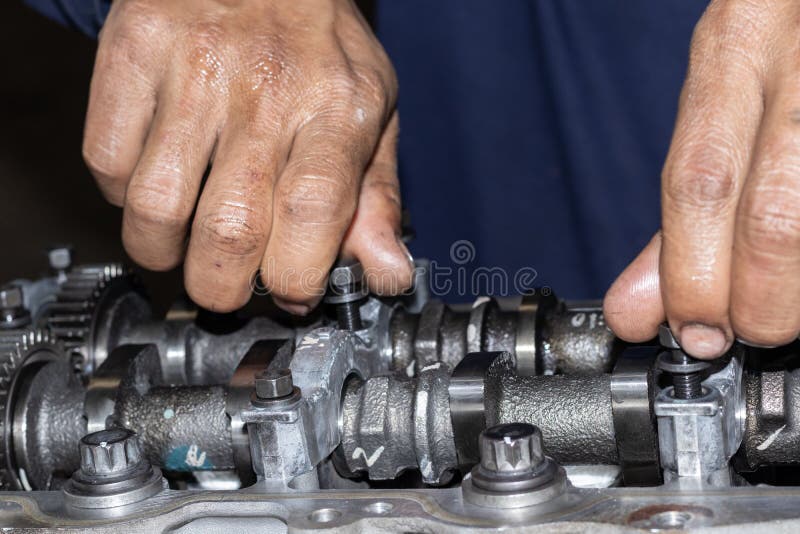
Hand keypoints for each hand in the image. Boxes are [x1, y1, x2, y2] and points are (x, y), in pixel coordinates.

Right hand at [82, 0, 412, 313]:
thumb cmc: (319, 44)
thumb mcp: (372, 110)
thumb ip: (376, 197)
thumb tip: (386, 274)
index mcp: (337, 106)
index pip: (313, 215)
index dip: (295, 278)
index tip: (290, 293)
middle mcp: (266, 87)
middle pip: (229, 232)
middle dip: (222, 289)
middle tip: (227, 286)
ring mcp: (192, 68)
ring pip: (154, 209)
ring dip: (163, 253)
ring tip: (183, 247)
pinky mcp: (132, 52)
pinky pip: (106, 163)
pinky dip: (122, 197)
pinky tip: (155, 185)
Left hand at [605, 0, 799, 356]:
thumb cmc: (782, 43)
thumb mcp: (723, 97)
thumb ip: (688, 199)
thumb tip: (637, 305)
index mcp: (735, 49)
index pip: (700, 182)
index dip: (692, 275)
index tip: (691, 327)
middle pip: (775, 217)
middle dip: (755, 301)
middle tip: (746, 330)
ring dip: (795, 292)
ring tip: (780, 308)